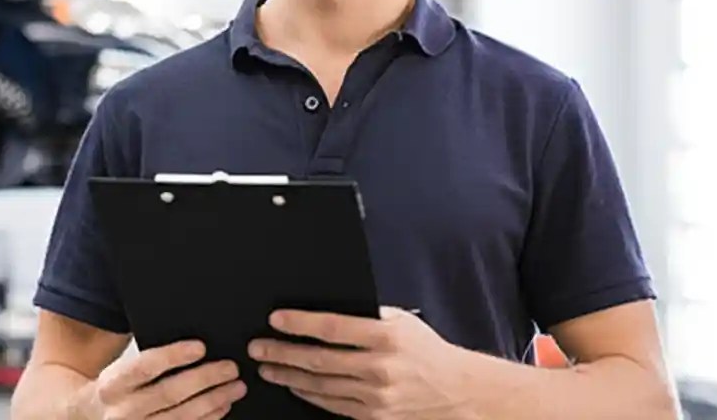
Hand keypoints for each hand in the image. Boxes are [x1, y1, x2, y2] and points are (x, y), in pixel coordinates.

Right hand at [88, 339, 246, 418]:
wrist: (90, 419)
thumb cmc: (114, 390)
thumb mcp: (119, 371)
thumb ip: (148, 360)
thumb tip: (193, 344)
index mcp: (112, 384)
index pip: (145, 367)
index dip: (173, 356)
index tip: (200, 346)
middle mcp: (122, 411)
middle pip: (169, 393)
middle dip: (205, 378)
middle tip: (230, 367)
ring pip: (182, 417)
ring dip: (214, 400)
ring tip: (235, 386)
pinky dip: (208, 419)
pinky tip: (222, 406)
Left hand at [249, 307, 466, 419]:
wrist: (458, 392)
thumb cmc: (427, 351)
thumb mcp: (402, 322)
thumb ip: (368, 315)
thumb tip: (328, 308)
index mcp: (385, 338)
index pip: (332, 328)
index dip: (300, 323)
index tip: (276, 319)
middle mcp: (379, 368)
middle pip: (318, 360)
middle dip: (282, 353)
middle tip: (258, 347)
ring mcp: (375, 397)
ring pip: (320, 386)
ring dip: (288, 376)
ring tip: (267, 367)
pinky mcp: (374, 417)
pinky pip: (333, 405)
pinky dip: (309, 395)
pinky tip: (294, 386)